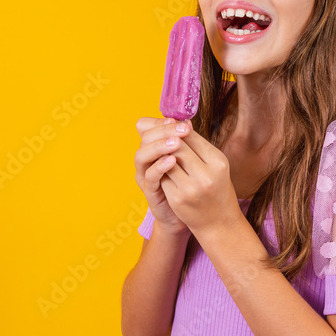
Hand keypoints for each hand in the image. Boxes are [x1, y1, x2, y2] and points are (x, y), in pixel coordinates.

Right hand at [134, 116, 192, 238]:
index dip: (163, 122)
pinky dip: (159, 167)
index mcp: (154, 148)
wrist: (194, 215)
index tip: (182, 120)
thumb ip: (185, 142)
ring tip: (176, 142)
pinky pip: (150, 177)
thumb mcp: (190, 160)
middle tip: (183, 129)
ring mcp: (146, 176)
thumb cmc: (192, 183)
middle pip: (145, 138)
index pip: (149, 127)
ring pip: (141, 155)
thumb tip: (188, 121)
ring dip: (159, 146)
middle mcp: (146, 160)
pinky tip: (172, 160)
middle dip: (164, 131)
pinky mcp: (150, 192)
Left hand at [158, 119, 241, 241]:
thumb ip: (198, 145)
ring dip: (161, 154)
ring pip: (167, 160)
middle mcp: (206, 174)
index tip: (171, 128)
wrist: (219, 223)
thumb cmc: (216, 189)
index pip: (192, 136)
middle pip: (177, 145)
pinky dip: (159, 170)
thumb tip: (176, 120)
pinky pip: (162, 176)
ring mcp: (190, 188)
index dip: (178, 130)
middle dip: (167, 139)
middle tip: (161, 137)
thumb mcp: (215, 166)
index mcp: (218, 161)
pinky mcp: (177, 198)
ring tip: (160, 151)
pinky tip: (160, 169)